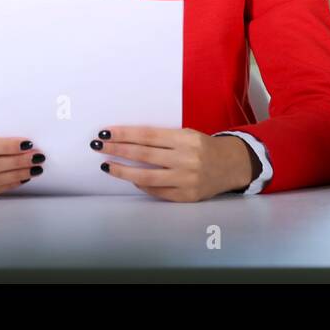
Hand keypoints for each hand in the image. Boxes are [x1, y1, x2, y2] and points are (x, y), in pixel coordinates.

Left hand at [92, 126, 258, 201]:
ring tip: (107, 166)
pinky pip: (156, 191)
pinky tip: (131, 177)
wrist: (231, 165)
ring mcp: (186, 179)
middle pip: (144, 154)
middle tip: (98, 146)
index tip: (106, 133)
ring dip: (123, 171)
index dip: (125, 134)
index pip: (148, 135)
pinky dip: (141, 184)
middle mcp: (186, 158)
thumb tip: (127, 141)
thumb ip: (162, 139)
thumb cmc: (203, 147)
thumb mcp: (187, 135)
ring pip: (146, 176)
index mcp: (186, 138)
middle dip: (118, 149)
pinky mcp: (186, 196)